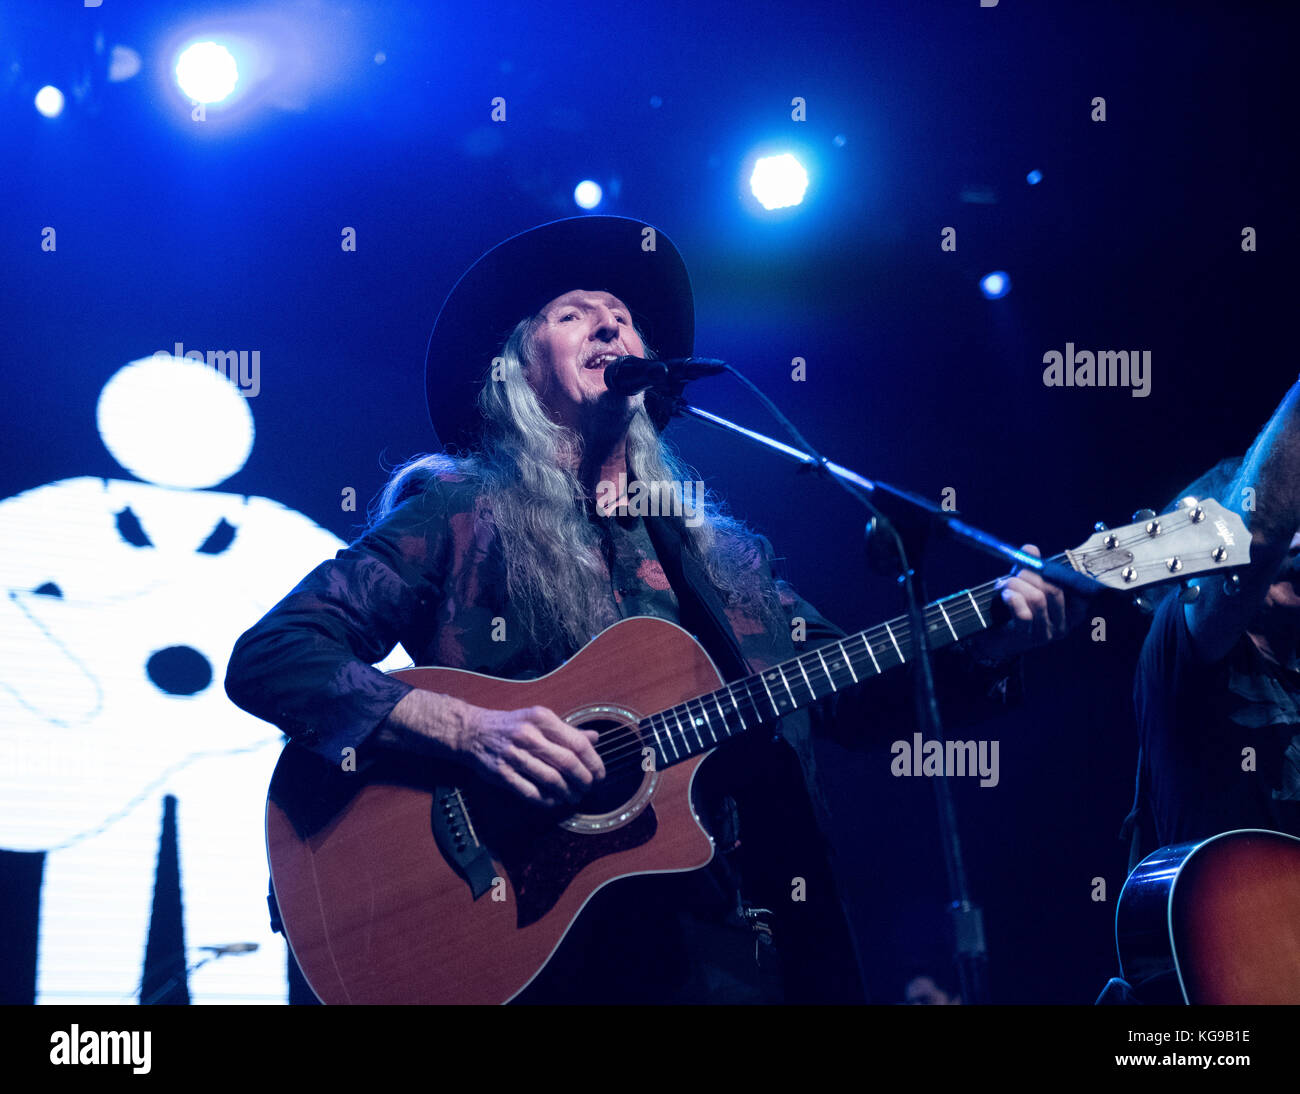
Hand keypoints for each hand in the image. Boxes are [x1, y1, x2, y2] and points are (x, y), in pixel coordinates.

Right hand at [457, 704, 604, 807]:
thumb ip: (567, 730)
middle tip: (589, 788)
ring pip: (551, 780)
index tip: (600, 774)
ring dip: (567, 793)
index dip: (593, 762)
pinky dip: (546, 800)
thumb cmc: (511, 725)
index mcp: (541, 718)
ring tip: (574, 797)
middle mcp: (528, 735)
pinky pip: (530, 792)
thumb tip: (594, 738)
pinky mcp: (502, 773)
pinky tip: (553, 801)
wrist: (472, 731)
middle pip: (567, 763)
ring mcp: (514, 755)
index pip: (577, 743)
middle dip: (584, 780)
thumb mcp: (539, 719)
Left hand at [965, 544, 1086, 662]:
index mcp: (1072, 611)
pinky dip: (1012, 598)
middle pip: (1053, 589)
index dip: (1057, 571)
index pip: (1076, 587)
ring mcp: (1046, 633)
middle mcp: (1064, 624)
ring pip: (1037, 599)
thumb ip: (1031, 567)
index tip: (1039, 564)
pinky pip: (1024, 614)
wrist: (994, 639)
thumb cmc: (1015, 609)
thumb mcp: (1026, 585)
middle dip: (1030, 575)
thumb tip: (1030, 549)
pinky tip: (1004, 595)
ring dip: (1016, 584)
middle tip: (1015, 573)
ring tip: (1004, 584)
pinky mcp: (1027, 638)